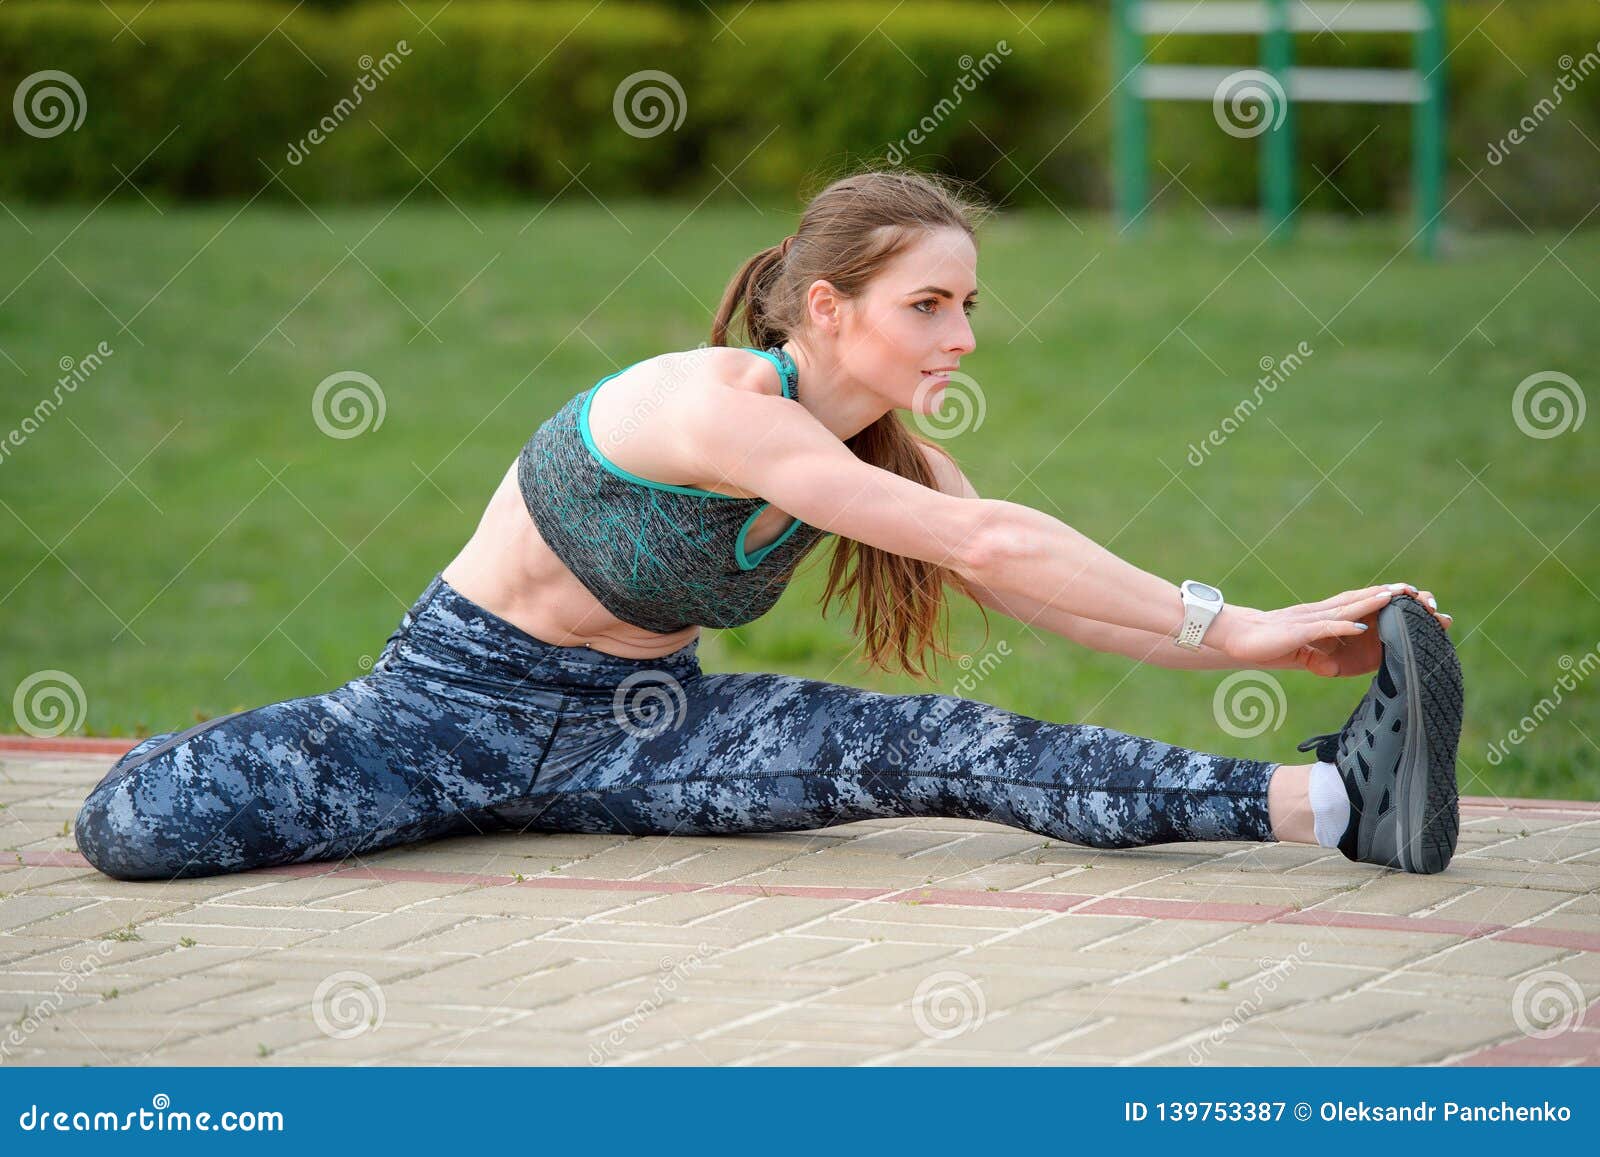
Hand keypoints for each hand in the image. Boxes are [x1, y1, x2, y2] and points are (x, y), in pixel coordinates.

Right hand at [1217, 584, 1452, 675]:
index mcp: (1324, 619)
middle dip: (1391, 598)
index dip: (1386, 604)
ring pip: (1348, 609)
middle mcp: (1321, 614)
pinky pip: (1325, 627)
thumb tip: (1329, 665)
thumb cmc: (1266, 645)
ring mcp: (1311, 621)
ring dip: (1373, 602)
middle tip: (1420, 594)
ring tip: (1399, 596)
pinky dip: (1345, 625)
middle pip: (1361, 602)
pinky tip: (1363, 624)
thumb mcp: (1300, 653)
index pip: (1361, 608)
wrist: (1236, 639)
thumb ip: (1317, 655)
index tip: (1413, 604)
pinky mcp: (1298, 632)